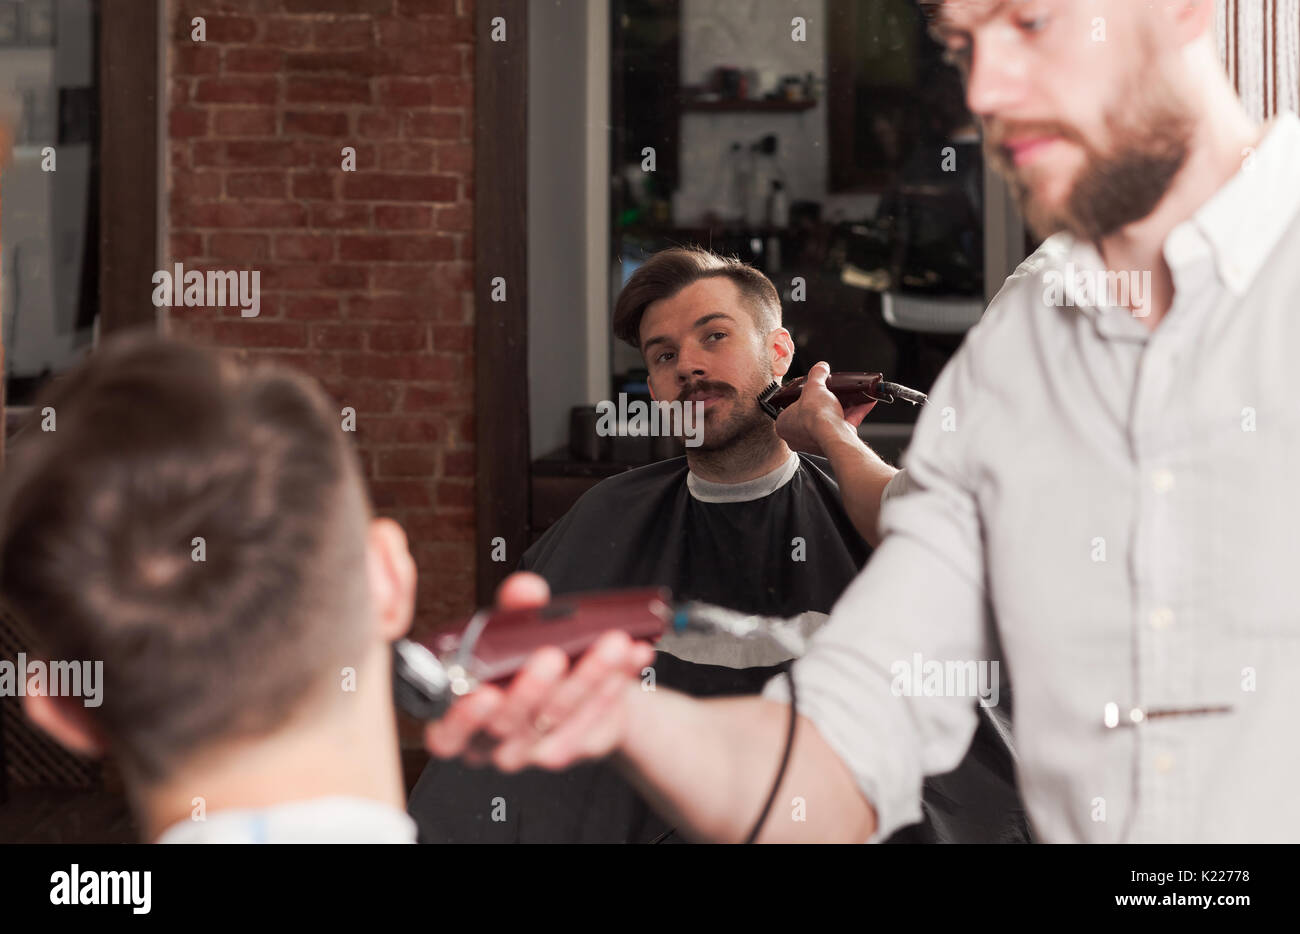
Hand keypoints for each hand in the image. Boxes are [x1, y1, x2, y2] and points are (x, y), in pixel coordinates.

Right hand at [423, 571, 656, 771]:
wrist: (574, 684)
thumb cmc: (525, 655)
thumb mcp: (514, 627)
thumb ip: (514, 609)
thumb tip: (524, 591)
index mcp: (462, 714)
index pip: (447, 734)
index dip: (461, 719)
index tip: (484, 693)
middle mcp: (492, 739)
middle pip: (509, 724)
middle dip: (534, 689)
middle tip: (553, 655)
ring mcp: (531, 749)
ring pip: (556, 719)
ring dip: (587, 677)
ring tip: (611, 643)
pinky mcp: (571, 746)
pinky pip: (592, 718)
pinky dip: (613, 685)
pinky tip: (631, 657)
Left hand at [775, 361, 874, 454]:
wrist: (833, 433)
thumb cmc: (814, 416)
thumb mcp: (813, 387)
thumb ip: (817, 375)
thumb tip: (821, 367)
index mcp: (784, 425)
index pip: (789, 410)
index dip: (800, 400)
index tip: (809, 392)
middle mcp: (798, 438)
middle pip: (811, 416)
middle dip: (823, 404)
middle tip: (828, 394)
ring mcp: (816, 442)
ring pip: (829, 422)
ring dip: (842, 408)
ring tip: (848, 395)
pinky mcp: (835, 442)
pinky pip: (845, 425)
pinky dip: (855, 414)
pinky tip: (864, 402)